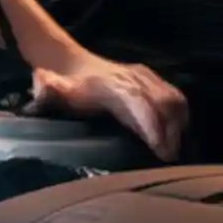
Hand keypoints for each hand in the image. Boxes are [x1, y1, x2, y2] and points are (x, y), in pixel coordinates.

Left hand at [24, 56, 188, 160]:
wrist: (71, 63)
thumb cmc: (64, 86)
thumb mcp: (50, 89)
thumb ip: (47, 90)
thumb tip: (43, 85)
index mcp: (112, 84)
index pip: (138, 102)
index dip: (152, 125)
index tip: (160, 150)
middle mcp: (133, 78)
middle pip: (164, 103)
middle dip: (171, 132)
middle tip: (169, 159)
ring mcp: (145, 77)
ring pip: (174, 100)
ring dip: (178, 127)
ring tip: (173, 152)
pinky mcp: (153, 80)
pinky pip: (175, 98)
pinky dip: (180, 118)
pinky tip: (175, 137)